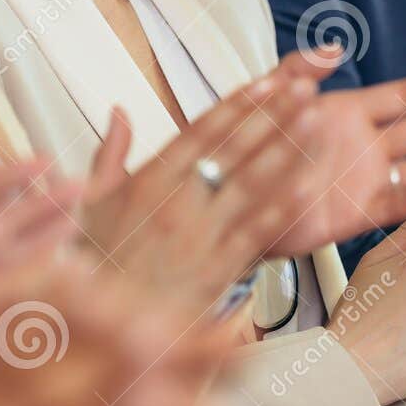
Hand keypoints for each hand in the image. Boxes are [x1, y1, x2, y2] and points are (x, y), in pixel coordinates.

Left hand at [0, 141, 82, 272]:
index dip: (9, 176)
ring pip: (10, 261)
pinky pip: (1, 301)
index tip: (41, 159)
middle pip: (2, 226)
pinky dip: (34, 285)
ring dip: (47, 241)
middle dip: (41, 207)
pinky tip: (61, 267)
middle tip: (81, 185)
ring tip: (80, 219)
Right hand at [78, 72, 325, 310]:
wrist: (106, 324)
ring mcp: (201, 234)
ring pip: (251, 183)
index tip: (269, 81)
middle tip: (305, 86)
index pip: (202, 131)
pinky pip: (257, 232)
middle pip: (234, 148)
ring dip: (286, 148)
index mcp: (150, 180)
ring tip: (314, 119)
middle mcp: (179, 201)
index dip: (239, 104)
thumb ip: (110, 153)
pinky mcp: (219, 268)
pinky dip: (283, 207)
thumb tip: (120, 112)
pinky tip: (308, 184)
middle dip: (273, 114)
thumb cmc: (98, 263)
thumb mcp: (91, 202)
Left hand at [271, 50, 405, 250]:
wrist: (233, 195)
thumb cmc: (251, 145)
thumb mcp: (270, 96)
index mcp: (352, 114)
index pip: (405, 95)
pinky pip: (394, 208)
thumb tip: (334, 49)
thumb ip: (298, 69)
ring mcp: (366, 181)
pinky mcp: (357, 214)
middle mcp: (366, 147)